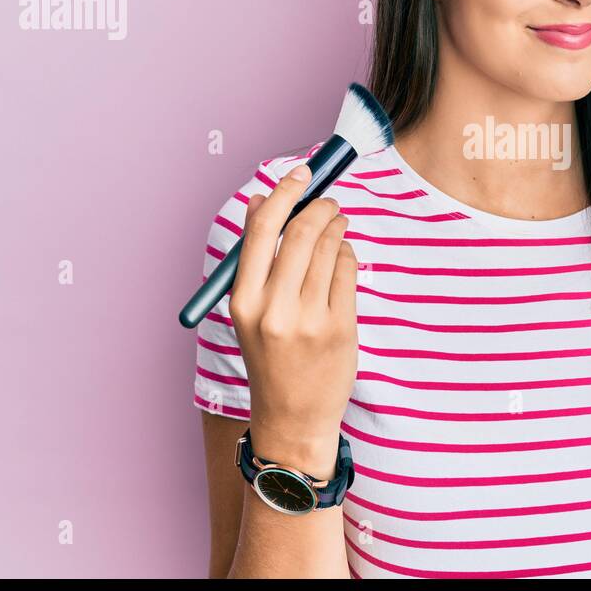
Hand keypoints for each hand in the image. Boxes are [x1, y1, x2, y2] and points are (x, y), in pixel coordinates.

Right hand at [227, 162, 359, 472]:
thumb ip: (255, 257)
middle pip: (302, 234)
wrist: (292, 417)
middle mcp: (273, 309)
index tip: (300, 173)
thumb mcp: (249, 310)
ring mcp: (309, 320)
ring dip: (338, 228)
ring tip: (338, 225)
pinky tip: (344, 257)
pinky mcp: (340, 328)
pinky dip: (348, 255)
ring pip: (331, 249)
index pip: (262, 230)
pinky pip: (348, 272)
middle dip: (320, 207)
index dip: (284, 194)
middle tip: (329, 202)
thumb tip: (260, 199)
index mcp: (242, 301)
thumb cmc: (271, 357)